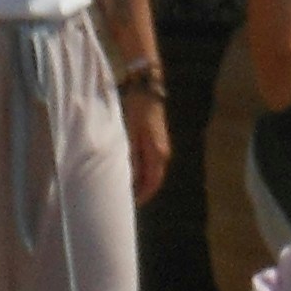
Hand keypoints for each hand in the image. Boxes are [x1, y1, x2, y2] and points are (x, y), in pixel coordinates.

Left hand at [123, 89, 170, 204]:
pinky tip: (131, 168)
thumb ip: (132, 156)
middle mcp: (163, 152)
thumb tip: (131, 179)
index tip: (131, 204)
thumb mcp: (130, 132)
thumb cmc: (136, 107)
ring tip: (127, 185)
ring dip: (142, 179)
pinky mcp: (157, 138)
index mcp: (157, 154)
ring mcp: (162, 145)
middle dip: (142, 190)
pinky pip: (151, 161)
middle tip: (126, 197)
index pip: (152, 183)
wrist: (146, 85)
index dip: (143, 195)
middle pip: (154, 179)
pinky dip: (143, 169)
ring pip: (153, 170)